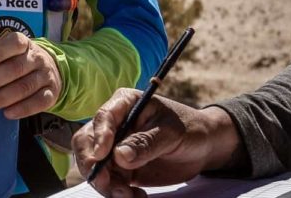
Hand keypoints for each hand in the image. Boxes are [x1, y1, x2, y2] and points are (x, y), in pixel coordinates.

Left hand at [0, 32, 61, 118]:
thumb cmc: (18, 61)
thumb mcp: (6, 54)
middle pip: (16, 68)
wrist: (49, 71)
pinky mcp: (52, 93)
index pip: (14, 44)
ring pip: (25, 87)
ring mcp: (46, 75)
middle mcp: (37, 58)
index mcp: (24, 43)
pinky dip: (23, 109)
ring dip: (2, 98)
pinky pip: (39, 102)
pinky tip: (7, 113)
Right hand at [71, 90, 243, 196]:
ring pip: (95, 166)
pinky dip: (117, 193)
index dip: (98, 136)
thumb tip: (119, 156)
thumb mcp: (171, 133)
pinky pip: (109, 182)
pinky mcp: (121, 168)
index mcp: (125, 104)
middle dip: (93, 165)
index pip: (103, 117)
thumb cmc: (189, 128)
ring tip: (129, 196)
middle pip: (87, 143)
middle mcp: (114, 124)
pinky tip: (137, 197)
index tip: (102, 156)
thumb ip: (145, 143)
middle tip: (108, 184)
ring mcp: (115, 147)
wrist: (203, 147)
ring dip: (106, 184)